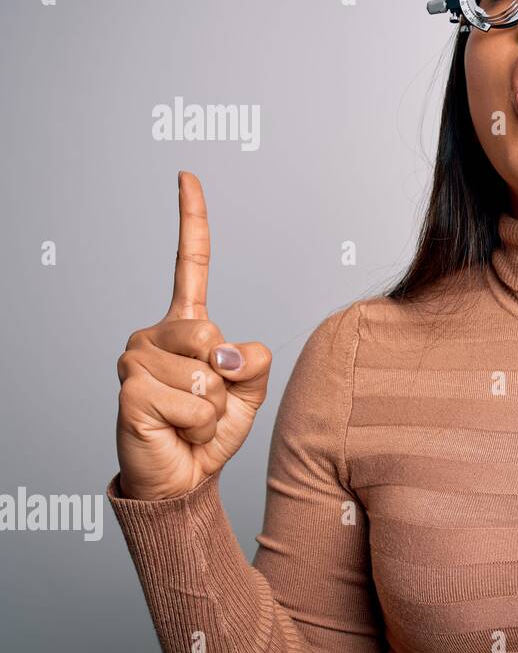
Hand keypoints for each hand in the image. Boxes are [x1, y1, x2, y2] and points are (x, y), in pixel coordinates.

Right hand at [114, 172, 272, 500]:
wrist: (183, 477)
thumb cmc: (212, 430)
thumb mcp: (250, 390)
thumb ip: (252, 362)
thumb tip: (225, 355)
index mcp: (188, 325)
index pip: (191, 263)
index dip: (191, 219)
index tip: (186, 175)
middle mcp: (155, 334)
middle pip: (212, 334)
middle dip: (226, 380)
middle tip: (206, 402)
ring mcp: (136, 360)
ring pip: (206, 375)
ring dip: (212, 408)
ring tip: (189, 418)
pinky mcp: (129, 391)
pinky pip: (192, 403)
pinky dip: (197, 425)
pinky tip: (174, 429)